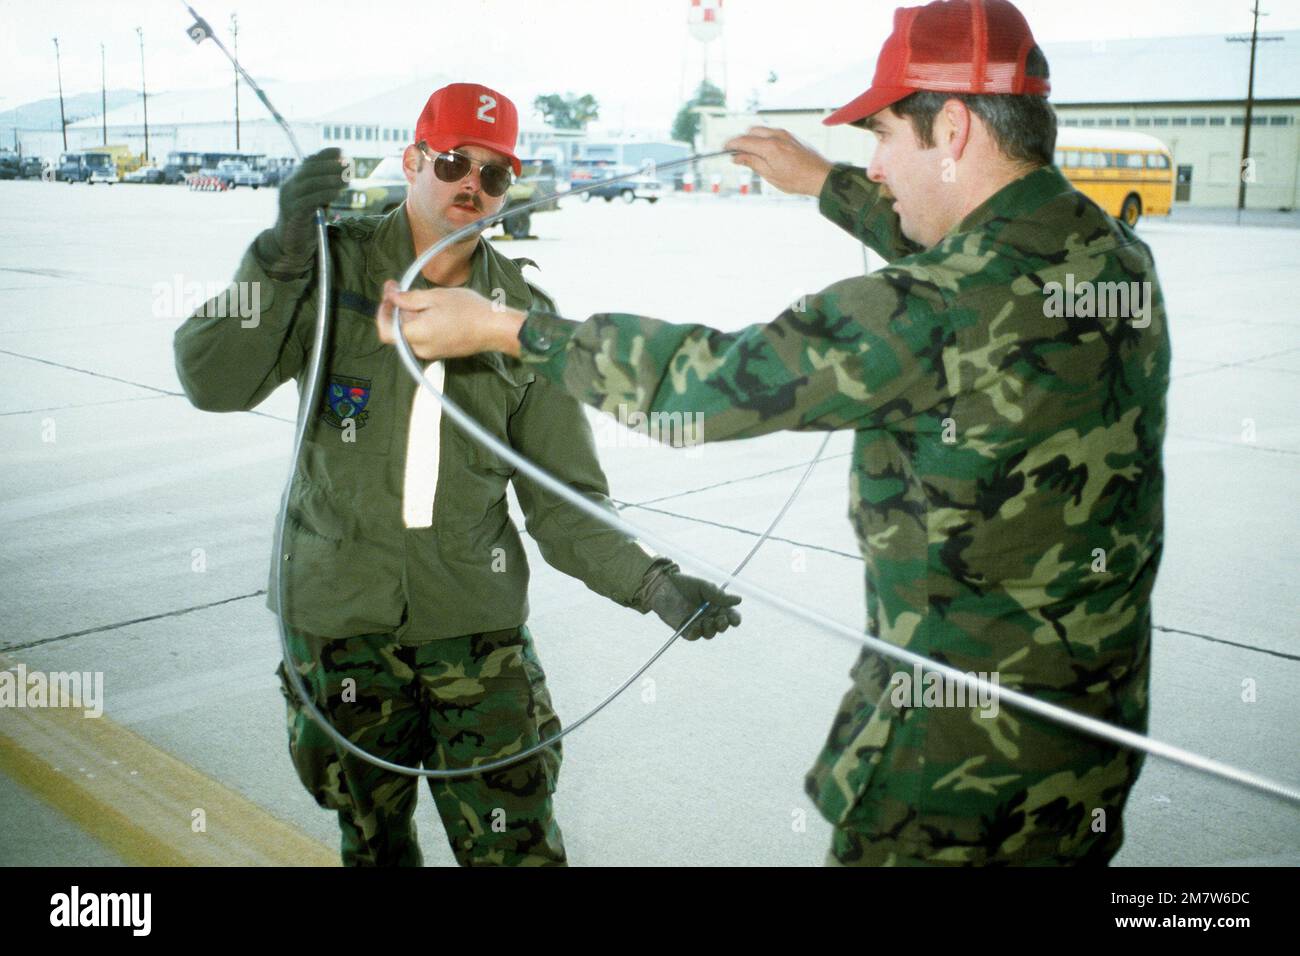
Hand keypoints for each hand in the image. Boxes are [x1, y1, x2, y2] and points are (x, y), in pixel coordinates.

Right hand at [263, 148, 349, 269]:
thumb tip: (345, 173)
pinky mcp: (292, 213)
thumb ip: (326, 188)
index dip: (326, 155)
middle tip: (349, 166)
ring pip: (309, 183)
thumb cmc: (307, 222)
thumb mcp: (318, 201)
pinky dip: (324, 195)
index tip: (344, 152)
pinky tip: (336, 193)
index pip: (310, 161)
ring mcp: (288, 199)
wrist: (289, 244)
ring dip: (330, 179)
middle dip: (331, 165)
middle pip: (310, 169)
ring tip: (347, 179)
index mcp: (296, 180)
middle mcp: (290, 186)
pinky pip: (308, 201)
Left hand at [375, 281, 523, 359]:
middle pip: (397, 330)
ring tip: (421, 297)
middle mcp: (420, 348)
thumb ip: (408, 298)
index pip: (385, 330)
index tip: (389, 294)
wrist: (495, 328)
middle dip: (396, 309)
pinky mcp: (441, 352)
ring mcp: (431, 352)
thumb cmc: (468, 310)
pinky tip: (432, 309)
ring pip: (410, 334)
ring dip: (409, 316)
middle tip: (400, 287)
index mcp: (416, 334)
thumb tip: (391, 296)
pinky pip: (423, 338)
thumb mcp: (435, 296)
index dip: (382, 312)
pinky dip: (421, 324)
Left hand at [640, 564, 741, 640]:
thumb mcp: (704, 586)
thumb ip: (719, 595)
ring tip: (706, 620)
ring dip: (711, 629)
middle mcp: (709, 616)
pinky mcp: (685, 629)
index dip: (734, 619)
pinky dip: (698, 632)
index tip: (734, 620)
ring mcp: (697, 623)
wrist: (663, 586)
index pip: (730, 615)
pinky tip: (697, 625)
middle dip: (723, 625)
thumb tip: (739, 600)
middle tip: (720, 619)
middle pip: (722, 627)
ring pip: (710, 633)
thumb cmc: (684, 584)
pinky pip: (695, 635)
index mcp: (716, 605)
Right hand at [724, 126, 832, 196]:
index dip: (731, 144)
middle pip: (751, 131)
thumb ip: (752, 163)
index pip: (744, 141)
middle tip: (737, 155)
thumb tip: (737, 157)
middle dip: (742, 140)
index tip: (724, 149)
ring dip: (753, 139)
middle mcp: (777, 136)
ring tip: (751, 156)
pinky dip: (764, 139)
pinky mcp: (791, 136)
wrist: (820, 176)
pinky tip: (765, 153)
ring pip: (762, 130)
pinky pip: (772, 133)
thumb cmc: (797, 179)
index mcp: (769, 147)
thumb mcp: (770, 175)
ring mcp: (785, 134)